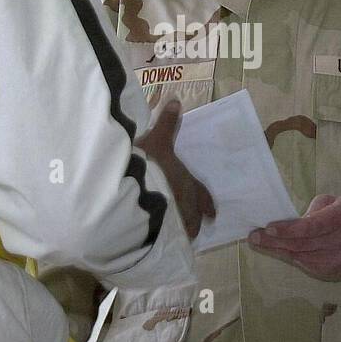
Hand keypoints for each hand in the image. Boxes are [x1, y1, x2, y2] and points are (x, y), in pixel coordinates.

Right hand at [135, 99, 215, 239]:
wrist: (128, 187)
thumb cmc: (146, 162)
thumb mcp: (155, 140)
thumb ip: (167, 124)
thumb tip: (177, 100)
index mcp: (184, 181)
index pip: (201, 194)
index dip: (206, 203)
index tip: (212, 215)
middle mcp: (181, 203)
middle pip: (191, 217)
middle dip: (192, 222)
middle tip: (194, 230)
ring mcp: (166, 220)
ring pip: (177, 229)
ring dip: (177, 231)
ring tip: (174, 236)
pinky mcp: (150, 232)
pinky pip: (159, 236)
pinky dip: (159, 237)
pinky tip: (153, 241)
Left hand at [247, 194, 340, 280]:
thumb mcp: (334, 201)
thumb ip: (313, 209)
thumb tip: (288, 223)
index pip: (312, 226)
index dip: (289, 229)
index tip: (269, 227)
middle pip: (302, 243)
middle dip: (274, 240)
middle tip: (253, 236)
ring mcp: (337, 260)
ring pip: (299, 256)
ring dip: (277, 249)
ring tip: (258, 242)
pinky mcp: (332, 272)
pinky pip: (304, 264)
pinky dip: (289, 256)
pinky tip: (277, 249)